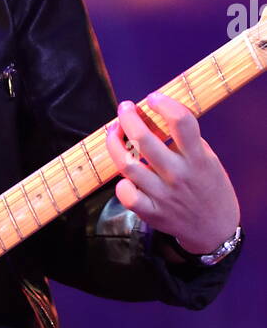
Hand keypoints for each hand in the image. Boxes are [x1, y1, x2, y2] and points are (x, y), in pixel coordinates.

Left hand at [105, 92, 240, 253]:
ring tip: (113, 132)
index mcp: (197, 158)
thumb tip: (159, 117)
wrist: (215, 229)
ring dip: (115, 144)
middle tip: (125, 107)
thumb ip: (188, 142)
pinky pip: (127, 195)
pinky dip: (121, 183)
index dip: (164, 104)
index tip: (153, 97)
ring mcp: (163, 195)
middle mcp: (179, 175)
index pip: (181, 123)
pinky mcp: (152, 212)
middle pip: (144, 140)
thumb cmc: (209, 188)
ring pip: (128, 165)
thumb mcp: (209, 161)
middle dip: (129, 118)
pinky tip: (124, 175)